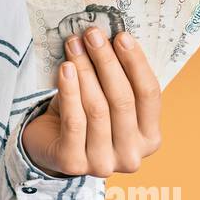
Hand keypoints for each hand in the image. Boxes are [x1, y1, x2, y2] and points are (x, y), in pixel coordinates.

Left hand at [21, 28, 161, 178]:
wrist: (49, 145)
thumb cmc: (85, 116)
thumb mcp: (107, 98)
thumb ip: (117, 77)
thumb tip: (112, 37)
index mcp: (150, 138)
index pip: (149, 95)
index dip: (136, 63)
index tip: (121, 36)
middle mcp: (132, 156)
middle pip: (123, 100)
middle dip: (106, 62)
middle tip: (92, 35)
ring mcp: (103, 164)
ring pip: (98, 109)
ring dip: (85, 71)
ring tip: (74, 46)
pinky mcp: (73, 164)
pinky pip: (74, 121)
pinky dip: (70, 91)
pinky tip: (65, 69)